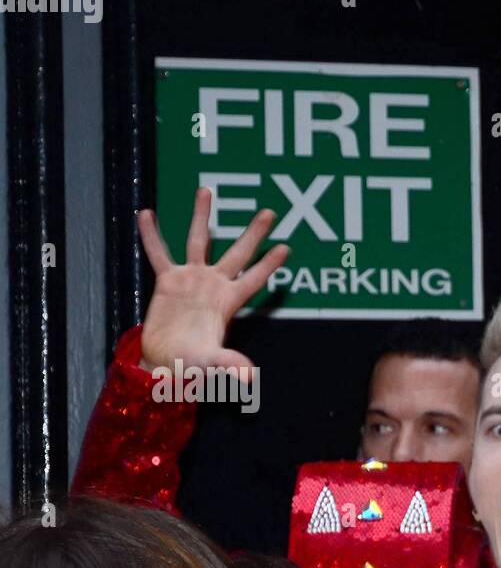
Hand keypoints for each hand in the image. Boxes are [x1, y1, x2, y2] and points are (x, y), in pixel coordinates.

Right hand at [137, 187, 289, 378]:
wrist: (166, 363)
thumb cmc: (193, 364)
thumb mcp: (212, 362)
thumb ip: (230, 364)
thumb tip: (249, 377)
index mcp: (228, 301)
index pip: (254, 279)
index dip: (269, 264)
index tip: (286, 247)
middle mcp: (214, 285)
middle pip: (237, 253)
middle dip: (253, 233)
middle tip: (269, 211)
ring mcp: (191, 279)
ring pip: (198, 241)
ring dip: (201, 216)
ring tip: (206, 190)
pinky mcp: (167, 281)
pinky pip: (158, 253)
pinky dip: (152, 235)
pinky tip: (147, 213)